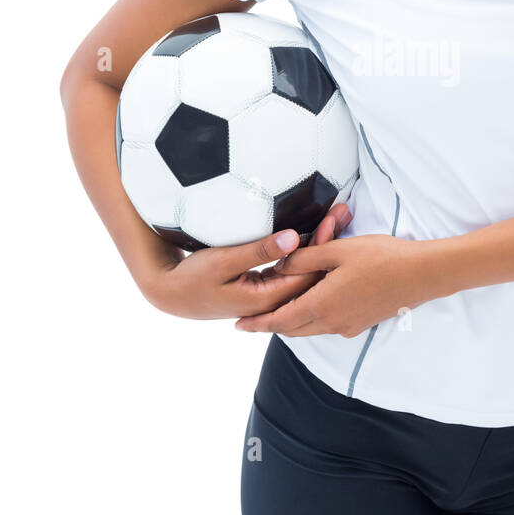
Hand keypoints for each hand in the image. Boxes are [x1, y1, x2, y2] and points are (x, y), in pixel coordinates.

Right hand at [140, 203, 352, 320]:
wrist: (171, 294)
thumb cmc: (193, 277)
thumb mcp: (223, 261)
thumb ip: (258, 251)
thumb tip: (292, 238)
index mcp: (266, 299)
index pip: (306, 274)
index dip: (322, 246)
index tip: (333, 219)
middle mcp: (272, 302)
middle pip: (310, 273)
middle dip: (328, 241)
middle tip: (343, 212)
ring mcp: (269, 296)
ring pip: (302, 270)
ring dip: (318, 244)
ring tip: (336, 218)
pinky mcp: (263, 288)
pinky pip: (290, 269)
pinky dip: (302, 250)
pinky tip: (314, 232)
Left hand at [233, 233, 435, 337]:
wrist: (422, 274)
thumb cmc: (382, 257)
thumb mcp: (337, 251)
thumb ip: (304, 259)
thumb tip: (279, 265)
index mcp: (321, 305)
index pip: (279, 321)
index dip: (257, 324)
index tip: (238, 325)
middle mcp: (332, 323)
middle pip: (292, 329)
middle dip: (270, 326)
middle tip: (251, 321)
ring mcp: (348, 326)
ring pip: (310, 329)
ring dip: (292, 322)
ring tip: (277, 311)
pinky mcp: (361, 323)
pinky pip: (327, 325)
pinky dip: (312, 319)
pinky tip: (312, 305)